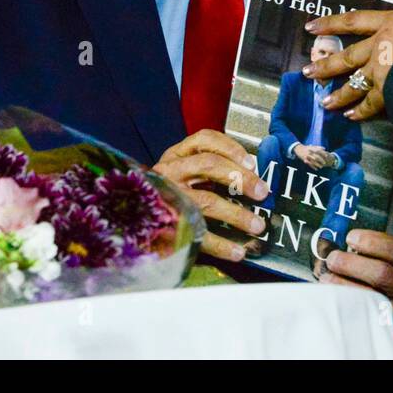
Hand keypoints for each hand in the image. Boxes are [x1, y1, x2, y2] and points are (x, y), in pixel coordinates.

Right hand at [152, 129, 269, 261]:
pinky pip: (198, 234)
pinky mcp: (168, 226)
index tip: (252, 163)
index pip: (205, 140)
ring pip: (207, 200)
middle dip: (241, 178)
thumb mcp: (183, 173)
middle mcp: (169, 172)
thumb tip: (252, 177)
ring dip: (237, 214)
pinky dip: (222, 245)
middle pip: (209, 165)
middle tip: (262, 193)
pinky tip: (238, 252)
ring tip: (257, 225)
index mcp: (176, 155)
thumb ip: (210, 169)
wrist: (131, 219)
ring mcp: (168, 198)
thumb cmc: (168, 193)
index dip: (231, 148)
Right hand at [293, 144, 333, 169]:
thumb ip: (318, 147)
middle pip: (316, 157)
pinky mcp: (305, 160)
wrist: (298, 148)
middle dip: (321, 160)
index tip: (327, 155)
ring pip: (313, 161)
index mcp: (312, 149)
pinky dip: (313, 167)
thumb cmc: (306, 147)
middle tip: (325, 163)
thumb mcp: (312, 146)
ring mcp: (307, 156)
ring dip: (317, 164)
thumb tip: (324, 148)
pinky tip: (316, 169)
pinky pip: (309, 164)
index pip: (318, 151)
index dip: (323, 153)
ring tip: (321, 167)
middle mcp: (309, 153)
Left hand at [304, 10, 392, 120]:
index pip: (353, 20)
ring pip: (353, 83)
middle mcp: (379, 45)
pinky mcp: (386, 91)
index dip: (330, 23)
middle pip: (347, 56)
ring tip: (325, 103)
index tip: (311, 27)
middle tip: (308, 72)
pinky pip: (370, 103)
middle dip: (326, 66)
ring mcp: (380, 69)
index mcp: (390, 23)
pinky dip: (361, 111)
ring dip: (338, 95)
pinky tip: (351, 116)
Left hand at [320, 230, 392, 332]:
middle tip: (332, 258)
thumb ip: (377, 248)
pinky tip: (331, 295)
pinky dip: (343, 303)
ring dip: (342, 284)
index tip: (351, 237)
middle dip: (351, 263)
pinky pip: (362, 315)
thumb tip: (343, 238)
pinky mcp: (388, 329)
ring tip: (327, 276)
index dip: (373, 242)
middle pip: (382, 274)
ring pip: (369, 297)